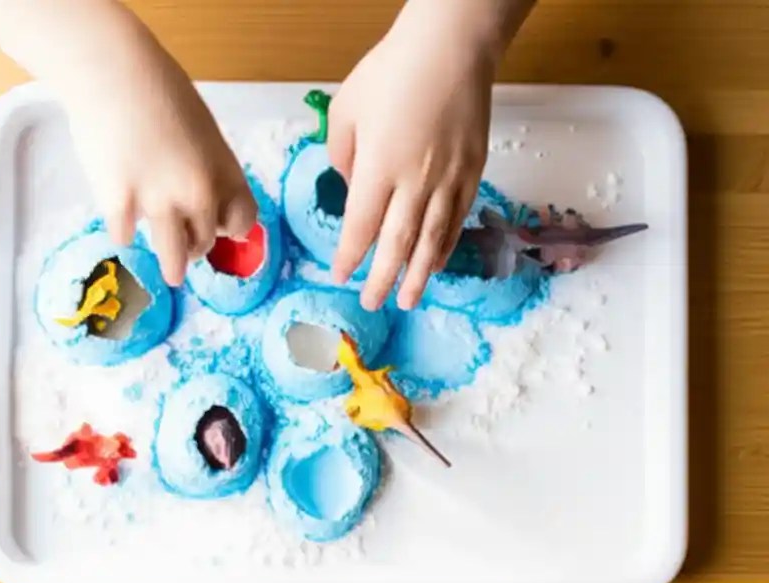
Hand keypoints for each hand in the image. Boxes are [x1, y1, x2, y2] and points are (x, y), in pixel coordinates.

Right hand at [64, 42, 256, 286]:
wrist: (113, 73)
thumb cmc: (155, 87)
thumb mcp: (199, 126)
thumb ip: (203, 163)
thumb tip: (200, 195)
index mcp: (222, 167)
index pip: (244, 218)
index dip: (233, 227)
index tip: (224, 231)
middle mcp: (198, 192)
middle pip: (207, 241)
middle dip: (197, 246)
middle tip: (187, 247)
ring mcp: (159, 203)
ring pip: (175, 257)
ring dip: (174, 265)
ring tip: (173, 275)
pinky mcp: (120, 206)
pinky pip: (126, 236)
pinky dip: (123, 228)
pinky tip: (120, 216)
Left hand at [328, 3, 498, 310]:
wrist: (451, 48)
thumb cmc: (393, 71)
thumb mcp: (346, 110)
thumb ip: (341, 156)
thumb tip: (351, 188)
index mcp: (379, 167)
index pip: (361, 226)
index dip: (350, 255)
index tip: (340, 275)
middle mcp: (415, 180)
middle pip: (397, 243)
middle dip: (384, 278)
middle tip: (374, 303)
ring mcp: (449, 178)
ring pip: (432, 239)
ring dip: (418, 274)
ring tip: (409, 300)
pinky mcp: (473, 171)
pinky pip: (457, 220)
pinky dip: (444, 246)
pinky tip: (435, 264)